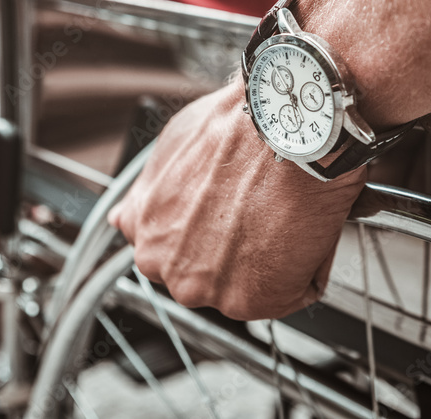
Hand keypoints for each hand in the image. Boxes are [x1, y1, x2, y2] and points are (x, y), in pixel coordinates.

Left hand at [108, 80, 365, 319]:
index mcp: (146, 235)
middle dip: (237, 251)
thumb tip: (124, 216)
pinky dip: (306, 268)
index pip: (176, 253)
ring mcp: (209, 290)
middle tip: (263, 211)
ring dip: (272, 261)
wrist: (281, 130)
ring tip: (284, 215)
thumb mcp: (167, 151)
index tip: (232, 215)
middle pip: (211, 275)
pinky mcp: (254, 301)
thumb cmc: (235, 130)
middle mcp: (168, 269)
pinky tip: (303, 229)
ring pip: (251, 286)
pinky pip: (292, 292)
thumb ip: (146, 195)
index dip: (212, 231)